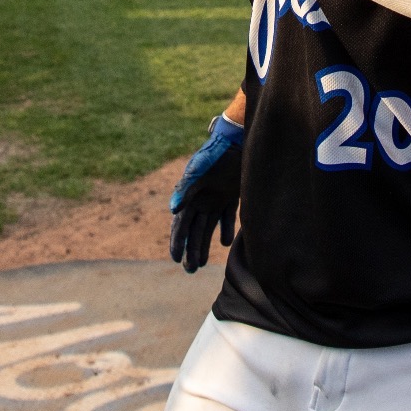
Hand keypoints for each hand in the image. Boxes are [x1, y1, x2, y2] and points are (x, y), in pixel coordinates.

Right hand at [169, 115, 243, 272]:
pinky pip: (226, 218)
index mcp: (189, 194)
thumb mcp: (199, 170)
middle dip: (190, 250)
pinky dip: (225, 231)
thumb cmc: (216, 153)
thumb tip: (173, 209)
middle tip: (190, 270)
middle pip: (193, 230)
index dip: (177, 241)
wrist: (238, 140)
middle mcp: (200, 198)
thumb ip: (186, 188)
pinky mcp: (230, 196)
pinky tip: (226, 244)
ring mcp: (215, 198)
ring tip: (202, 264)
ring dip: (204, 245)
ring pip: (207, 228)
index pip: (180, 224)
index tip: (176, 259)